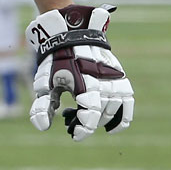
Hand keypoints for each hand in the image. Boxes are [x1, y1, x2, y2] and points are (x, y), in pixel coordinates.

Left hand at [26, 4, 133, 140]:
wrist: (70, 35)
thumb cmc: (55, 62)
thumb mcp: (45, 82)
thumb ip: (43, 105)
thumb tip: (44, 127)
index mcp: (83, 83)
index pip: (90, 114)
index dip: (83, 129)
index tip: (74, 134)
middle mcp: (101, 81)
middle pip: (101, 113)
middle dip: (86, 123)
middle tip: (72, 122)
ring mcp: (112, 78)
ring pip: (114, 108)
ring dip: (101, 120)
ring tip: (86, 118)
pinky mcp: (119, 76)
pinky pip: (127, 100)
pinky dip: (123, 116)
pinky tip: (112, 128)